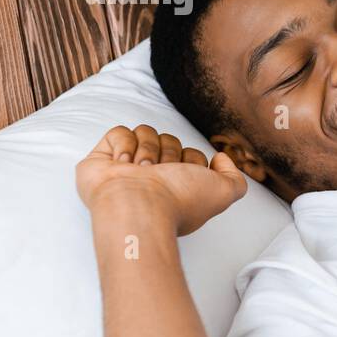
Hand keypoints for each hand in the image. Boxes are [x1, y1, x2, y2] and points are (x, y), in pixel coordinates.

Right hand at [76, 125, 247, 235]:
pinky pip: (118, 133)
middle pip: (170, 140)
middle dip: (170, 153)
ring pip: (145, 132)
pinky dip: (123, 144)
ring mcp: (125, 169)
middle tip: (162, 173)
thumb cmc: (180, 201)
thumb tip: (221, 158)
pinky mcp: (101, 161)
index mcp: (177, 185)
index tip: (187, 174)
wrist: (140, 204)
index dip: (193, 159)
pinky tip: (124, 164)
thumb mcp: (224, 193)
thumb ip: (235, 179)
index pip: (191, 153)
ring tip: (142, 170)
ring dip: (148, 148)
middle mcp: (152, 177)